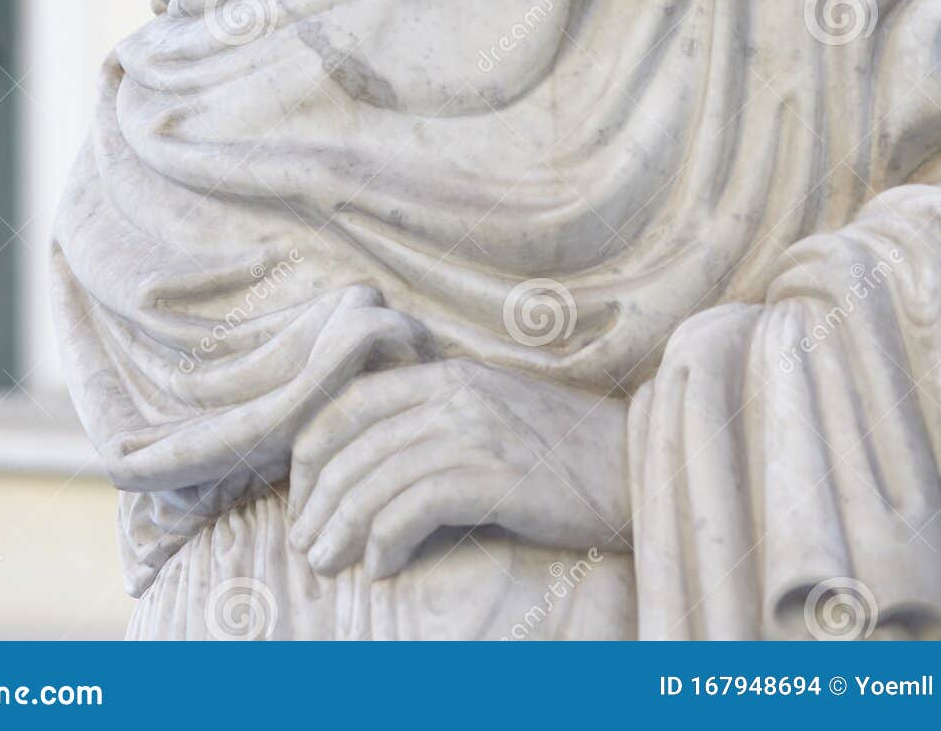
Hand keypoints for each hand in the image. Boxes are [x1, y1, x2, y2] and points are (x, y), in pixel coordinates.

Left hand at [288, 358, 630, 579]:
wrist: (636, 463)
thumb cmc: (560, 450)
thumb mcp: (490, 410)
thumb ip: (435, 418)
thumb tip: (370, 462)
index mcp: (444, 373)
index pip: (346, 402)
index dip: (310, 453)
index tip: (304, 497)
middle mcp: (452, 394)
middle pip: (349, 444)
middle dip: (316, 500)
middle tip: (308, 544)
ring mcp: (472, 432)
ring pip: (373, 480)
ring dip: (342, 530)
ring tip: (330, 562)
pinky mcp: (492, 477)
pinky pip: (412, 509)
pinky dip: (385, 543)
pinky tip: (383, 567)